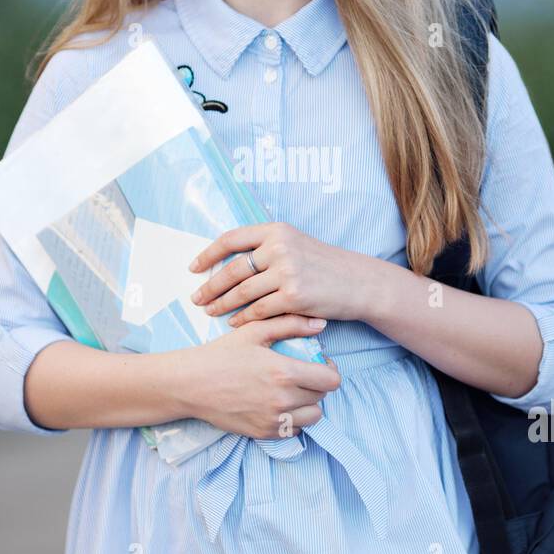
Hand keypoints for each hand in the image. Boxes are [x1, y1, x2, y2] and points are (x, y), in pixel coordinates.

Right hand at [183, 315, 341, 439]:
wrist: (190, 384)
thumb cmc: (221, 354)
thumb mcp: (254, 332)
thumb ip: (291, 325)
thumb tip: (321, 324)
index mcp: (284, 372)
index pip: (331, 380)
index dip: (329, 370)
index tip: (319, 364)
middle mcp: (283, 400)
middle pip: (322, 397)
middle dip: (317, 385)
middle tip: (303, 375)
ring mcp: (273, 420)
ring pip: (312, 417)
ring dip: (308, 404)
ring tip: (293, 391)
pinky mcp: (263, 433)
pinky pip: (293, 430)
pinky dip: (292, 419)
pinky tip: (279, 405)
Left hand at [188, 221, 361, 326]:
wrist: (359, 282)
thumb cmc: (325, 265)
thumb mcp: (296, 243)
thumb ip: (266, 247)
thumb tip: (229, 262)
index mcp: (276, 230)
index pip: (232, 239)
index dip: (208, 254)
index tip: (194, 268)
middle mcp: (280, 247)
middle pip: (233, 269)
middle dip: (210, 286)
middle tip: (196, 298)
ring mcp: (287, 272)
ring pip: (242, 292)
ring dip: (222, 304)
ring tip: (209, 311)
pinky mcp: (293, 297)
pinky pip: (258, 311)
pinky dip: (242, 318)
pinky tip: (233, 323)